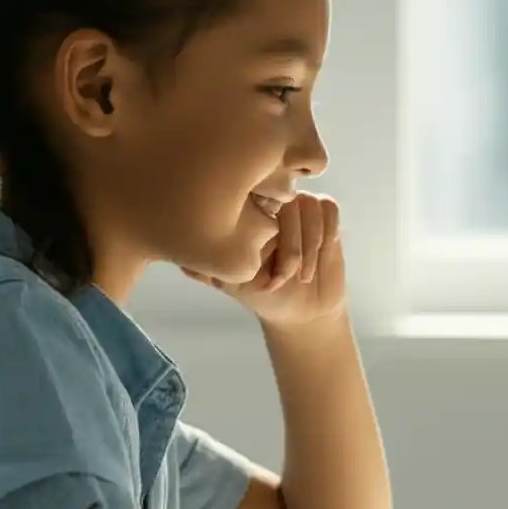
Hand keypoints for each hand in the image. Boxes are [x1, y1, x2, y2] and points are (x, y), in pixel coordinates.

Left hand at [183, 192, 347, 328]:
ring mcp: (299, 206)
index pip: (254, 198)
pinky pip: (329, 210)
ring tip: (300, 276)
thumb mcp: (229, 281)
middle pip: (286, 202)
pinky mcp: (326, 215)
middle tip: (281, 278)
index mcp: (246, 211)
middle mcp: (272, 202)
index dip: (261, 232)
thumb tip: (178, 254)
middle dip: (289, 247)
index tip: (261, 268)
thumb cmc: (261, 294)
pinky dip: (326, 238)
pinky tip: (318, 260)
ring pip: (309, 206)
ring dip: (308, 246)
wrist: (300, 310)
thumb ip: (205, 265)